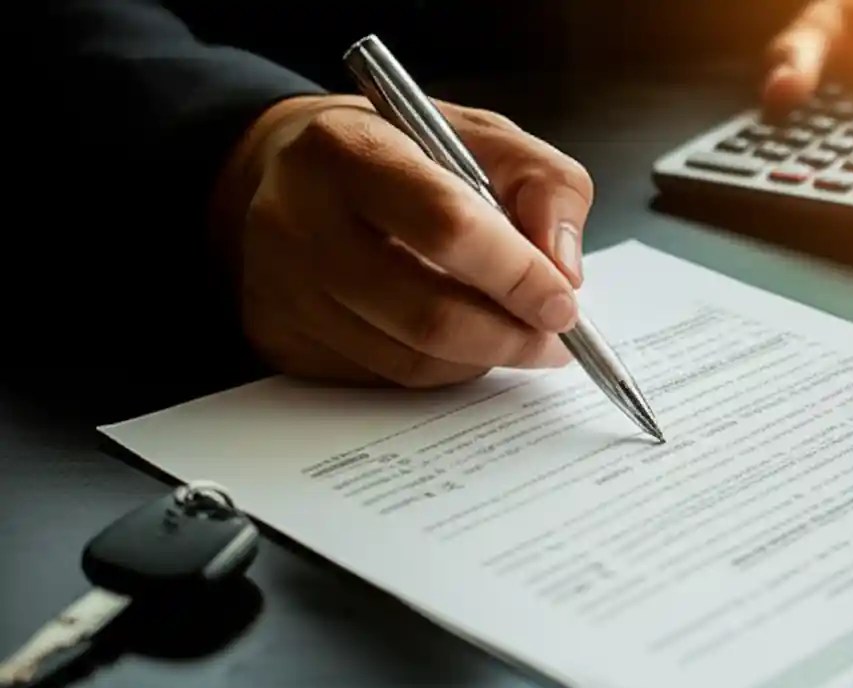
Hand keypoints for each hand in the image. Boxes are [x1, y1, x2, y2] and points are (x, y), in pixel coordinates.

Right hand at [212, 94, 594, 387]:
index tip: (563, 301)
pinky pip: (384, 377)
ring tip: (514, 333)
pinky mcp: (280, 339)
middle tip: (554, 339)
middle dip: (510, 336)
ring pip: (410, 359)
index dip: (517, 274)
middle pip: (428, 314)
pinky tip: (457, 339)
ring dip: (481, 358)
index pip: (447, 226)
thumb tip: (564, 269)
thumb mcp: (480, 136)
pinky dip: (440, 368)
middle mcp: (299, 220)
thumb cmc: (398, 152)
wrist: (290, 171)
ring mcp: (282, 288)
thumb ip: (544, 184)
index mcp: (349, 149)